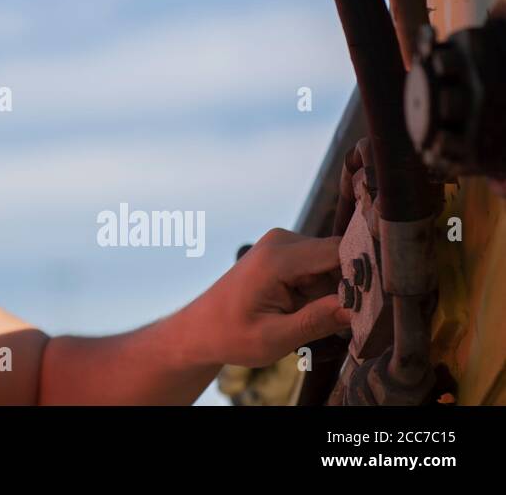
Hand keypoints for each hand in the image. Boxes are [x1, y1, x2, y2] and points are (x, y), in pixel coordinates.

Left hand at [187, 228, 352, 368]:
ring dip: (336, 295)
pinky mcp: (287, 255)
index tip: (377, 304)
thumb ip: (317, 321)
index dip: (364, 274)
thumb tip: (359, 308)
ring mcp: (284, 245)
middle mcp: (282, 241)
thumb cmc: (231, 335)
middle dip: (350, 290)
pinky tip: (309, 315)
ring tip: (320, 323)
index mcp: (277, 257)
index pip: (339, 251)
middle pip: (341, 258)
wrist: (202, 329)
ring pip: (334, 266)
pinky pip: (321, 270)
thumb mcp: (275, 338)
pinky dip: (324, 294)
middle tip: (347, 325)